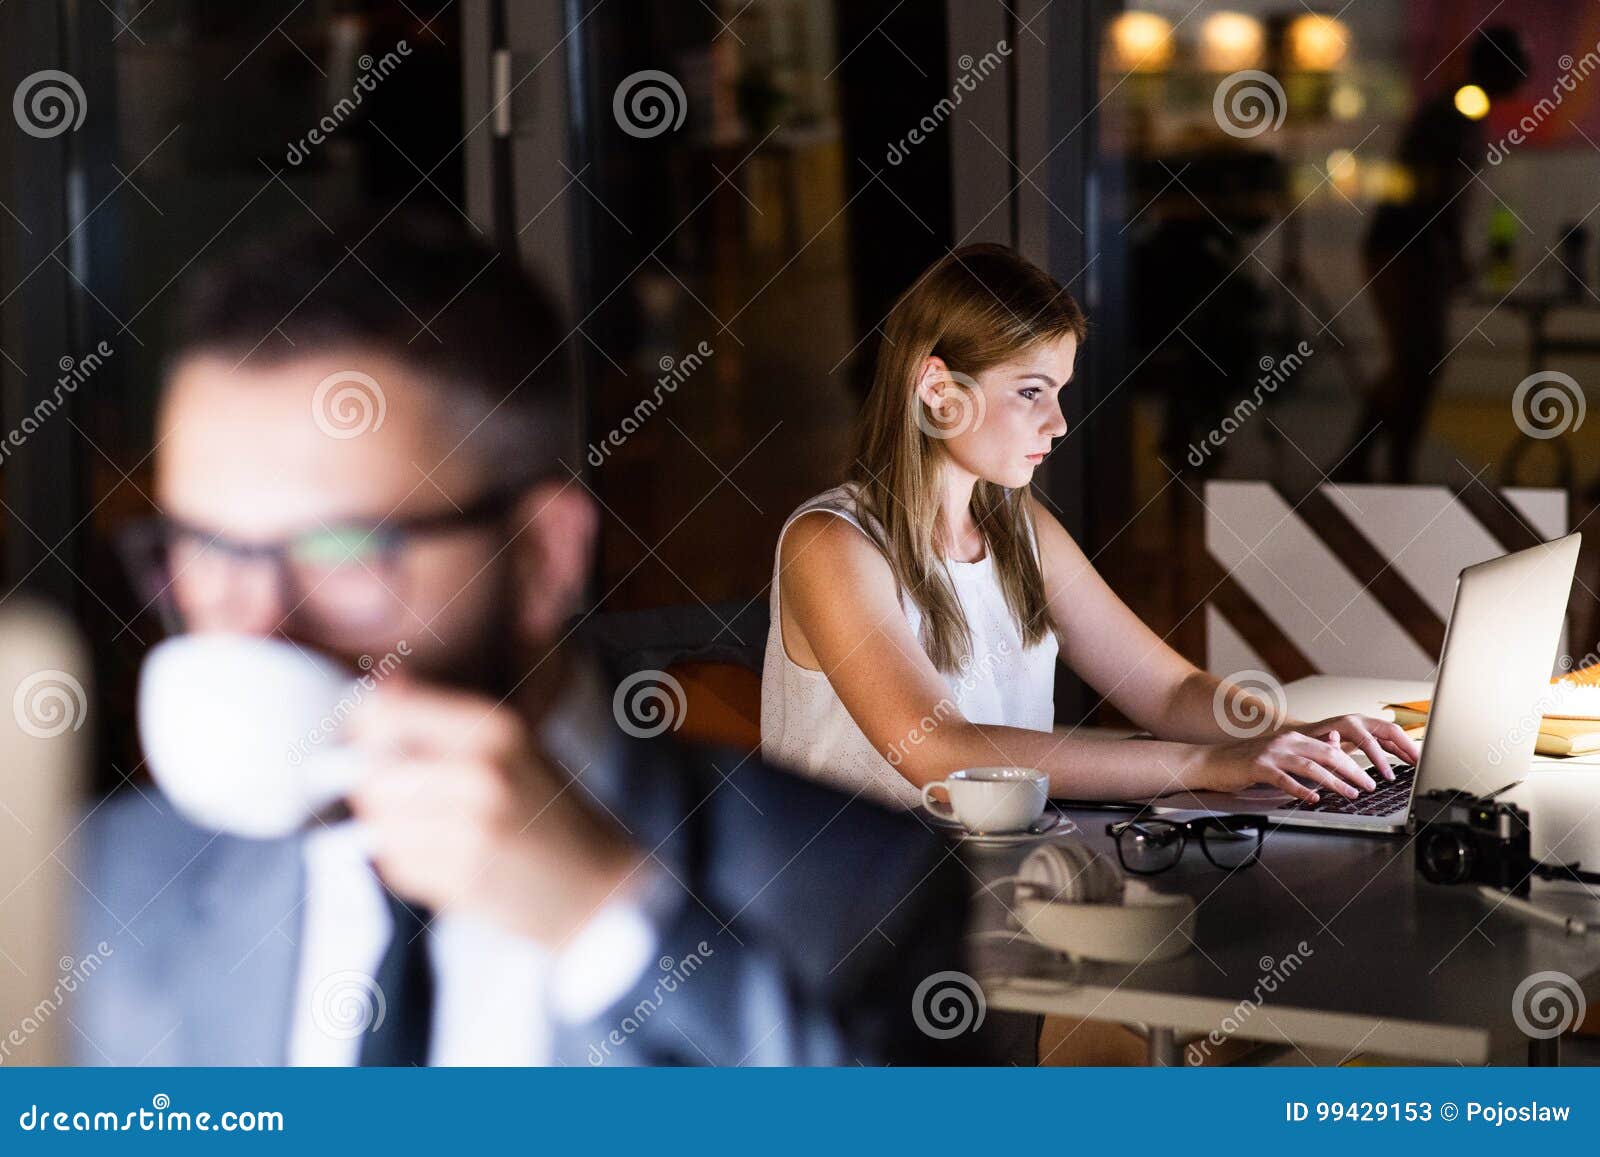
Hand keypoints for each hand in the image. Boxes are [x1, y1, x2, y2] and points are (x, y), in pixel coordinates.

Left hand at [345, 678, 639, 944]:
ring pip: (377, 822)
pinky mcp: (463, 877)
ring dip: (391, 829)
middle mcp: (483, 772)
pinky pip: (394, 864)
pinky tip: (445, 859)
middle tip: (412, 798)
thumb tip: (386, 684)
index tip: (387, 746)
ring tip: (433, 830)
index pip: (384, 716)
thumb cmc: (544, 807)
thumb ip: (444, 712)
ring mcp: (473, 828)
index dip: (369, 732)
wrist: (591, 883)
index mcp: (496, 727)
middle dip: (377, 788)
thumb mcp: (510, 742)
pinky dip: (407, 864)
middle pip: (371, 774)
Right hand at [1189, 728, 1380, 803]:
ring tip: (1351, 794)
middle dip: (1351, 771)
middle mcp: (1285, 741)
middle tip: (1368, 785)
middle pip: (1326, 754)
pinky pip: (1284, 779)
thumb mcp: (1278, 754)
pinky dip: (1301, 789)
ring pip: (1311, 766)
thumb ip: (1304, 754)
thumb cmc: (1245, 762)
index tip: (1368, 776)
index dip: (1352, 762)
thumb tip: (1332, 751)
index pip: (1330, 748)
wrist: (1211, 761)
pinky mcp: (1258, 767)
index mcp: (1292, 737)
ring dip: (1334, 781)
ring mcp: (1271, 754)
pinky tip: (1313, 798)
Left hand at [1290, 713, 1420, 781]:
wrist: (1304, 732)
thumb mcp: (1313, 744)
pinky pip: (1388, 740)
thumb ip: (1326, 744)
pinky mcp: (1368, 732)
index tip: (1388, 777)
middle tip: (1418, 762)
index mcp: (1347, 724)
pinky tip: (1409, 760)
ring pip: (1392, 734)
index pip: (1369, 741)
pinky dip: (1400, 749)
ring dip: (1407, 747)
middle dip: (1405, 746)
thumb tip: (1334, 742)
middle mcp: (1359, 721)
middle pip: (1389, 730)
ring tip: (1420, 763)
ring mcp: (1366, 725)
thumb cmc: (1308, 740)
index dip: (1380, 759)